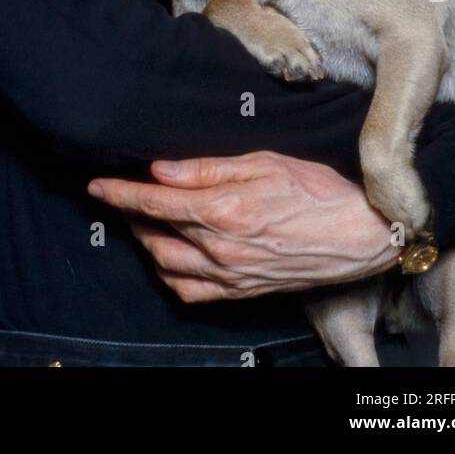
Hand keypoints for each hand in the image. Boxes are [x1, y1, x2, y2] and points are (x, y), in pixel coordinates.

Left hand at [87, 150, 400, 302]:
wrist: (358, 235)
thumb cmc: (316, 190)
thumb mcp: (262, 162)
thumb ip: (206, 167)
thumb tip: (159, 168)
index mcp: (222, 210)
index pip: (153, 202)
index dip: (119, 193)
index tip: (96, 185)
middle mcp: (220, 248)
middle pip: (152, 233)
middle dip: (128, 215)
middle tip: (119, 196)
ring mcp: (229, 275)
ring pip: (165, 265)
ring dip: (145, 243)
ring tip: (142, 221)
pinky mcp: (241, 291)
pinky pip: (190, 292)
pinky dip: (169, 274)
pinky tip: (169, 257)